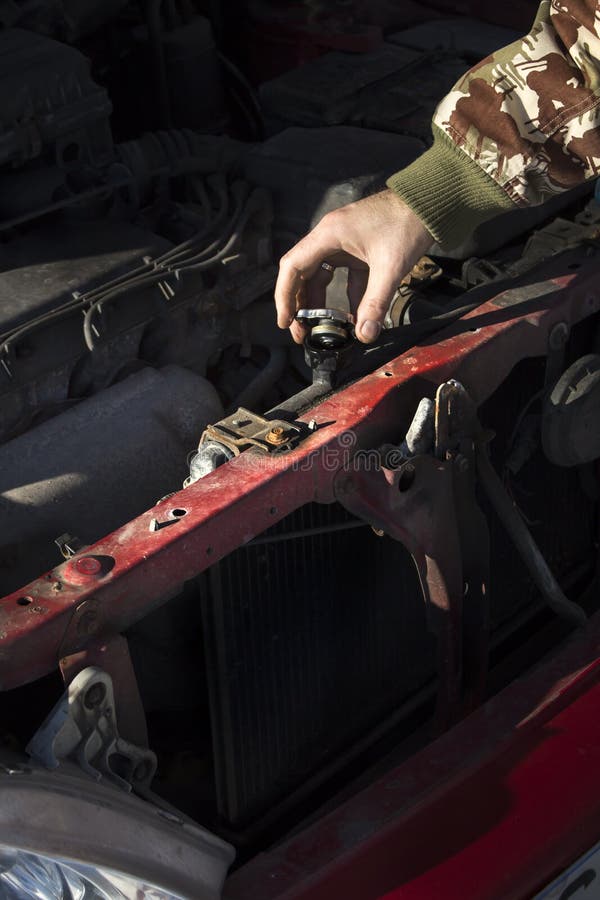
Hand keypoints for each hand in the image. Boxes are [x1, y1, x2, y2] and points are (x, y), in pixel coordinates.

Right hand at [275, 189, 432, 343]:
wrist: (430, 201)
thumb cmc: (407, 225)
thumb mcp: (390, 267)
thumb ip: (376, 303)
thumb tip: (365, 335)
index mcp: (328, 235)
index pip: (292, 267)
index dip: (284, 297)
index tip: (286, 322)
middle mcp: (329, 237)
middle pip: (302, 274)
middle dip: (300, 305)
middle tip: (301, 333)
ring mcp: (343, 242)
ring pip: (320, 276)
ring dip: (319, 302)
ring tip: (322, 328)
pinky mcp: (357, 248)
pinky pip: (342, 275)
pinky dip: (343, 296)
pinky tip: (351, 317)